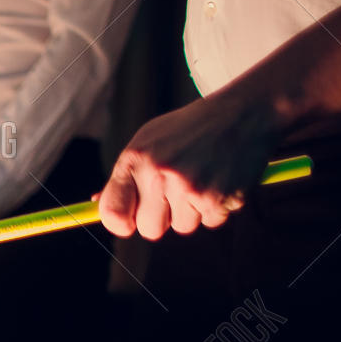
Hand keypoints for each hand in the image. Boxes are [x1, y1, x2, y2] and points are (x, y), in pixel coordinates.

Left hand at [98, 92, 278, 239]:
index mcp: (135, 159)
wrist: (243, 111)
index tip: (129, 221)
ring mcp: (190, 187)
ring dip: (193, 211)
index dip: (120, 223)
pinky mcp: (219, 197)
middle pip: (150, 230)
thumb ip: (125, 175)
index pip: (112, 212)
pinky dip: (217, 207)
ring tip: (203, 177)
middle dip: (162, 219)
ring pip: (183, 227)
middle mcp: (159, 174)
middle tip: (176, 194)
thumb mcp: (149, 141)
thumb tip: (96, 203)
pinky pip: (211, 222)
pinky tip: (221, 179)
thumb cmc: (189, 129)